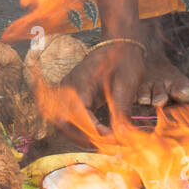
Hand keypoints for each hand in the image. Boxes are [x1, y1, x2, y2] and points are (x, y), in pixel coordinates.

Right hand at [58, 42, 188, 139]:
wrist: (120, 40)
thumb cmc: (123, 60)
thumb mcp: (125, 88)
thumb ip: (121, 115)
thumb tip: (121, 139)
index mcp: (78, 86)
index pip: (79, 119)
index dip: (95, 134)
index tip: (114, 142)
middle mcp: (67, 88)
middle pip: (63, 123)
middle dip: (82, 139)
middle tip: (104, 148)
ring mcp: (66, 89)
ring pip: (63, 121)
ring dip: (78, 135)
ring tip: (99, 143)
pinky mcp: (71, 91)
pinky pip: (67, 114)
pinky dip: (79, 126)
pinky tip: (96, 132)